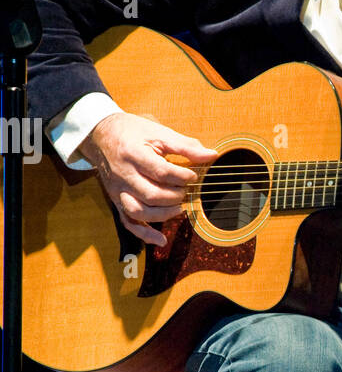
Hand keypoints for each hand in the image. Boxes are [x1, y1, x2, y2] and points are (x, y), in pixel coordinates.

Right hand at [78, 112, 218, 246]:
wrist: (100, 134)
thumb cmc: (132, 131)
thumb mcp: (158, 132)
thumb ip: (185, 146)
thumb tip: (211, 155)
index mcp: (133, 154)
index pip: (160, 172)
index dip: (181, 176)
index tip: (193, 176)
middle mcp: (123, 175)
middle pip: (151, 194)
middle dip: (174, 196)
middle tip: (186, 191)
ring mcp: (118, 190)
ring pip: (138, 211)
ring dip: (163, 214)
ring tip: (179, 208)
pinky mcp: (116, 200)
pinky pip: (128, 222)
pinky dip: (144, 233)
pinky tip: (161, 240)